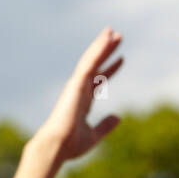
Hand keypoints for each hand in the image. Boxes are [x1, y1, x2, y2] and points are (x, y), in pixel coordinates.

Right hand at [33, 27, 122, 161]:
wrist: (57, 146)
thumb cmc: (71, 145)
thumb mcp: (94, 136)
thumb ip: (106, 126)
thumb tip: (119, 117)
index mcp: (83, 101)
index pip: (99, 80)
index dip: (110, 70)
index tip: (122, 59)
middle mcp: (79, 90)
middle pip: (96, 65)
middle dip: (106, 51)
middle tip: (118, 37)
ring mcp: (76, 86)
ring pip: (91, 60)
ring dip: (102, 45)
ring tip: (114, 31)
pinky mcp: (76, 83)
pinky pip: (89, 63)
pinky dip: (98, 49)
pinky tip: (107, 38)